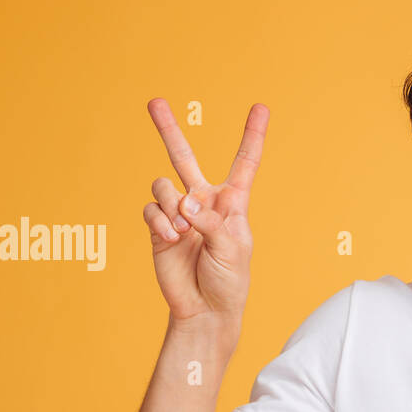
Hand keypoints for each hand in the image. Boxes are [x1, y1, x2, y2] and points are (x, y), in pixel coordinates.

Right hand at [143, 99, 269, 323]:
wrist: (205, 310)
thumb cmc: (229, 281)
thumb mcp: (232, 250)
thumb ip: (210, 222)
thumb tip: (184, 202)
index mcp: (232, 203)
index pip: (245, 163)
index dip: (252, 135)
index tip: (261, 107)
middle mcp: (203, 202)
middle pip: (184, 157)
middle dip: (169, 129)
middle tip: (154, 102)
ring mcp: (178, 214)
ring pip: (163, 185)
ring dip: (171, 204)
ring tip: (182, 231)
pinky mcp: (158, 228)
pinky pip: (151, 209)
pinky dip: (159, 221)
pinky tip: (170, 237)